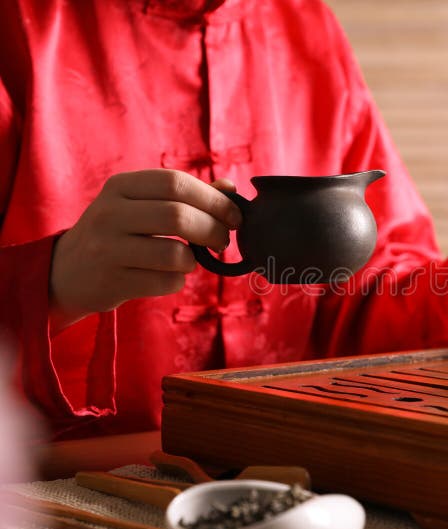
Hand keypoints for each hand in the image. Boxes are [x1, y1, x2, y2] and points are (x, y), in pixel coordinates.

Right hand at [49, 170, 240, 331]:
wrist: (68, 272)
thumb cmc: (119, 233)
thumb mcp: (142, 205)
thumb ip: (186, 195)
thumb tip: (230, 188)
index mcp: (121, 186)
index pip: (176, 182)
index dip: (214, 199)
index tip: (234, 216)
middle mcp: (110, 213)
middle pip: (178, 216)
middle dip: (213, 230)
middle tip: (222, 241)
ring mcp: (107, 248)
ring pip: (175, 253)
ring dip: (195, 260)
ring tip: (190, 260)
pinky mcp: (111, 281)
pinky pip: (166, 282)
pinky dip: (178, 281)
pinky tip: (169, 276)